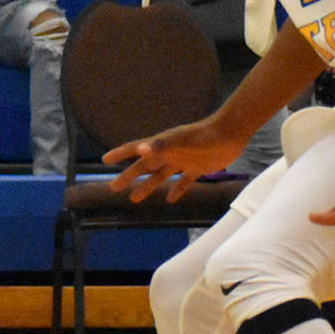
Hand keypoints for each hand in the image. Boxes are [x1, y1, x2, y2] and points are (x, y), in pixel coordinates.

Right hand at [102, 118, 246, 201]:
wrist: (229, 134)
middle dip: (129, 176)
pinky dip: (177, 190)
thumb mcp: (178, 141)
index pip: (135, 150)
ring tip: (135, 198)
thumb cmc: (202, 136)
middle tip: (114, 187)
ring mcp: (182, 161)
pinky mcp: (197, 168)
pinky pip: (184, 182)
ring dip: (148, 186)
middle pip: (144, 167)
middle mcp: (168, 153)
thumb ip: (159, 146)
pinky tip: (171, 199)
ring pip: (160, 176)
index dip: (120, 154)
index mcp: (161, 146)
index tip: (105, 160)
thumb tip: (140, 150)